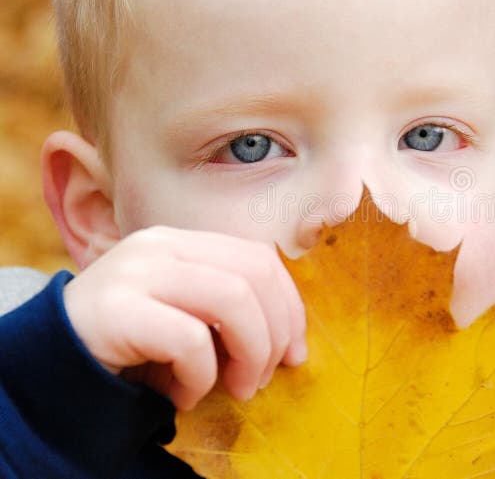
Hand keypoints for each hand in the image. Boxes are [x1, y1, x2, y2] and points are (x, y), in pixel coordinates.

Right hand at [62, 226, 306, 410]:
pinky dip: (201, 377)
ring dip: (250, 355)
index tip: (296, 352)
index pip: (260, 259)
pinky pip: (190, 341)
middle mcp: (161, 246)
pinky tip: (184, 395)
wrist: (53, 364)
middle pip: (255, 276)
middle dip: (276, 334)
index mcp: (184, 243)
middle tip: (263, 378)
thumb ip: (232, 312)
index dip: (290, 306)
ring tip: (236, 389)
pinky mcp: (117, 308)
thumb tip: (293, 343)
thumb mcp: (188, 318)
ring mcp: (137, 271)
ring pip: (233, 301)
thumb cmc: (134, 346)